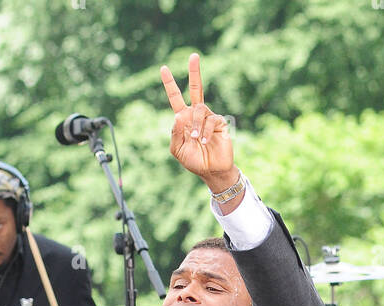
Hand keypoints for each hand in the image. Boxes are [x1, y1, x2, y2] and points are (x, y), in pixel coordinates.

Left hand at [161, 54, 236, 191]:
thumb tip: (178, 115)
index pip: (176, 98)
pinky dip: (204, 131)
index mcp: (184, 119)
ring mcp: (209, 117)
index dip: (170, 84)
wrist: (212, 171)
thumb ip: (175, 133)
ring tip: (196, 139)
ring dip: (196, 124)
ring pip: (199, 109)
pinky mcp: (220, 123)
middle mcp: (196, 114)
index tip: (163, 68)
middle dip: (194, 72)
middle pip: (196, 89)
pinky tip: (203, 141)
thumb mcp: (177, 149)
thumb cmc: (194, 161)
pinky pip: (210, 120)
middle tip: (194, 56)